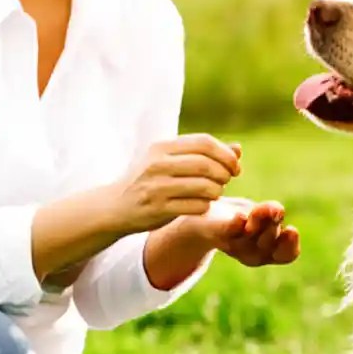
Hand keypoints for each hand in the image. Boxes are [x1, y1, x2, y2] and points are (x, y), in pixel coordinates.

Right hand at [108, 134, 242, 234]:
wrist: (115, 206)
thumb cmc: (148, 180)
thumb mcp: (168, 160)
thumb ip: (202, 153)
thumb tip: (237, 149)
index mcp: (161, 147)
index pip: (204, 143)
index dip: (226, 154)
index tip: (234, 166)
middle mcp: (158, 165)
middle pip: (207, 165)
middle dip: (224, 174)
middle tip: (226, 181)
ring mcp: (157, 188)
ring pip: (205, 187)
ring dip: (217, 191)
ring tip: (215, 193)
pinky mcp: (159, 209)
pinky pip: (197, 206)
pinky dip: (206, 206)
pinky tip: (202, 205)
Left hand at [196, 197, 300, 266]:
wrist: (201, 220)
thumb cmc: (238, 219)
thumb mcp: (259, 216)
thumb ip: (270, 214)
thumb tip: (279, 210)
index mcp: (267, 252)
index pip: (286, 255)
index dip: (291, 245)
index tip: (292, 230)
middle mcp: (250, 253)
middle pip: (269, 241)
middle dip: (273, 226)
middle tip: (276, 211)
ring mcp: (231, 244)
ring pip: (250, 236)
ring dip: (258, 222)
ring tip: (263, 209)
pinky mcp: (214, 233)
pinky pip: (227, 232)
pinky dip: (235, 226)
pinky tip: (240, 218)